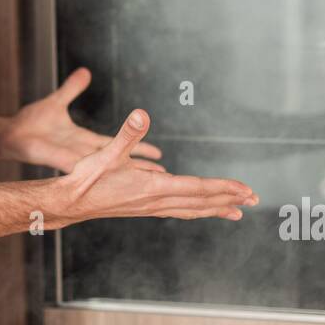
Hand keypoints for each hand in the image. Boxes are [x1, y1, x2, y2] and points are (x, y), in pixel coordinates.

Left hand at [0, 67, 164, 174]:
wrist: (9, 134)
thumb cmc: (31, 122)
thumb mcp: (57, 101)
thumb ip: (72, 89)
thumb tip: (85, 71)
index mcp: (85, 141)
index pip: (119, 145)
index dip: (139, 149)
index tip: (161, 155)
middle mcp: (83, 153)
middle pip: (118, 161)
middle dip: (140, 169)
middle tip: (165, 176)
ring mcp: (72, 158)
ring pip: (103, 168)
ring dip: (122, 174)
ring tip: (144, 183)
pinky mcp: (57, 159)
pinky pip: (78, 165)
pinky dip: (92, 171)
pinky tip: (107, 176)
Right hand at [53, 108, 257, 226]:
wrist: (70, 203)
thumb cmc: (87, 178)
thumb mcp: (107, 152)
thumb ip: (127, 133)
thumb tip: (141, 113)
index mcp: (153, 187)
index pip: (198, 188)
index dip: (224, 188)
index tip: (246, 190)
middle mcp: (156, 201)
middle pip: (201, 202)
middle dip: (229, 200)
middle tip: (254, 200)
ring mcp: (151, 208)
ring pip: (192, 210)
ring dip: (216, 208)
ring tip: (236, 211)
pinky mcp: (144, 209)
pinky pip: (179, 211)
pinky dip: (196, 210)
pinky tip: (198, 209)